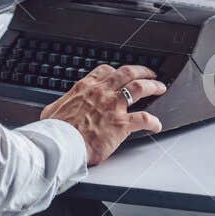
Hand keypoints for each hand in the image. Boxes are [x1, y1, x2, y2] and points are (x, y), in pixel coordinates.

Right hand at [41, 65, 164, 164]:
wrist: (60, 145)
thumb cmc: (56, 131)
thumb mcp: (53, 110)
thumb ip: (61, 105)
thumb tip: (56, 109)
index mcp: (85, 87)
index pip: (106, 71)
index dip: (117, 71)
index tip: (122, 73)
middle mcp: (102, 92)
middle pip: (128, 73)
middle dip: (142, 71)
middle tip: (150, 73)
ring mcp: (113, 106)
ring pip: (140, 88)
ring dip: (153, 86)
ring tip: (160, 87)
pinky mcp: (121, 124)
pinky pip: (144, 118)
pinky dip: (153, 121)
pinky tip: (157, 125)